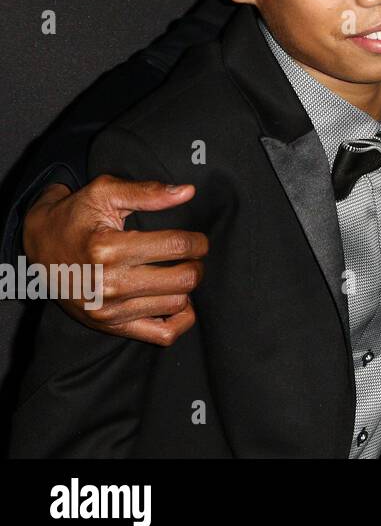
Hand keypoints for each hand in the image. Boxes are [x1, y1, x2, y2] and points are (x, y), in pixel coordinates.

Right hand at [23, 176, 205, 344]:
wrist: (37, 248)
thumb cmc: (74, 217)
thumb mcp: (104, 193)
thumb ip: (147, 192)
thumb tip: (188, 191)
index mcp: (108, 248)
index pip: (177, 246)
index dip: (198, 241)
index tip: (196, 239)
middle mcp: (108, 283)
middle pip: (184, 279)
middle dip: (196, 263)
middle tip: (189, 256)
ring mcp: (109, 310)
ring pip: (178, 304)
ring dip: (186, 287)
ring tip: (176, 272)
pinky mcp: (111, 326)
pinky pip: (163, 334)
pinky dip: (180, 319)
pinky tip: (175, 299)